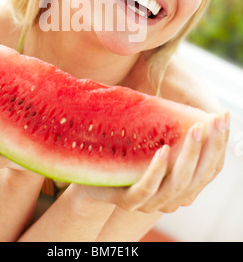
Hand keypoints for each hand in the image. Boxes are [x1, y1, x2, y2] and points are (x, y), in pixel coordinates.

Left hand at [78, 113, 229, 212]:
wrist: (91, 169)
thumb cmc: (130, 149)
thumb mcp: (157, 136)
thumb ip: (178, 129)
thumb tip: (202, 112)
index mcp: (183, 184)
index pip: (211, 167)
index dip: (219, 143)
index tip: (223, 117)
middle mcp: (172, 197)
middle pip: (200, 176)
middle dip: (211, 147)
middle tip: (214, 121)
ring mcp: (150, 202)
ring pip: (178, 183)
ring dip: (189, 155)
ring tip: (194, 130)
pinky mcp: (128, 201)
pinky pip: (147, 188)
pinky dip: (158, 170)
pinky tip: (163, 150)